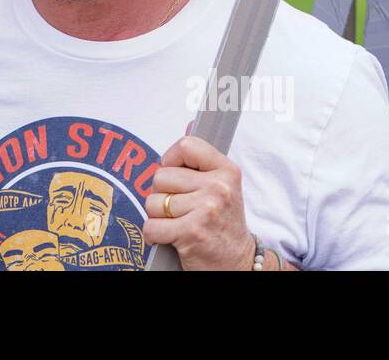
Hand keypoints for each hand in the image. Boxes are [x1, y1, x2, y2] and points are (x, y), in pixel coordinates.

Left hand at [143, 135, 253, 269]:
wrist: (237, 263)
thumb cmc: (223, 224)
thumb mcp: (222, 186)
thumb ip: (202, 158)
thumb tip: (189, 124)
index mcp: (226, 171)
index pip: (186, 145)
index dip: (172, 159)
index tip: (176, 174)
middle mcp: (218, 188)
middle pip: (161, 176)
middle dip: (163, 194)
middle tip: (181, 209)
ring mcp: (206, 210)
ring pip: (152, 202)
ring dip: (159, 216)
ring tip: (179, 223)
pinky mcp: (191, 233)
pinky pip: (151, 225)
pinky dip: (154, 235)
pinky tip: (171, 237)